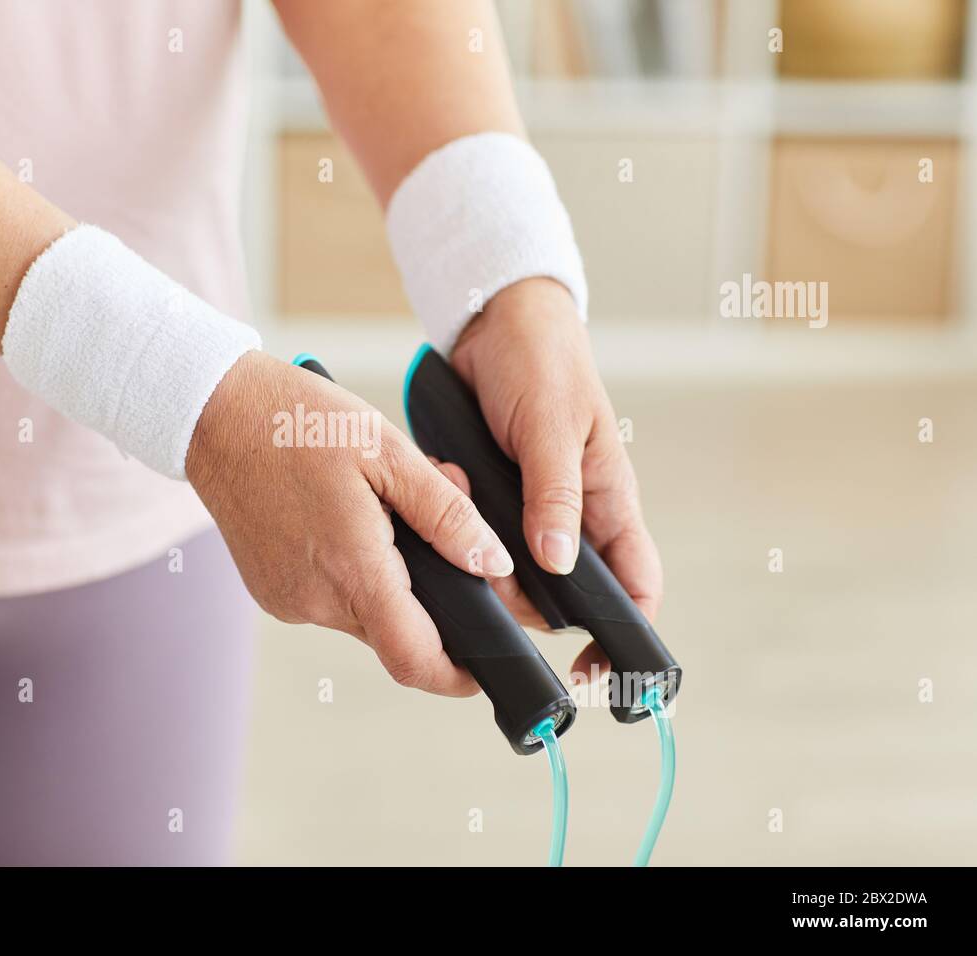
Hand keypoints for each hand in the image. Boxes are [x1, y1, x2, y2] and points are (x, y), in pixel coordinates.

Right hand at [186, 350, 514, 695]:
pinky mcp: (270, 590)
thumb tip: (492, 562)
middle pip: (394, 632)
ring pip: (363, 613)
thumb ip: (446, 514)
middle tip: (431, 524)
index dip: (457, 674)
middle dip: (428, 594)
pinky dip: (351, 572)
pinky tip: (348, 519)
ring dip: (386, 578)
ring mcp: (286, 600)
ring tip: (383, 508)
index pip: (414, 659)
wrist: (212, 414)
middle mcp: (314, 600)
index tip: (485, 663)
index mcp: (350, 570)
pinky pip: (329, 598)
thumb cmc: (297, 421)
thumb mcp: (388, 452)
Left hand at [447, 277, 663, 683]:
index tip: (591, 673)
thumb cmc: (543, 361)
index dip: (622, 637)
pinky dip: (456, 538)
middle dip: (525, 606)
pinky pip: (475, 538)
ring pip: (512, 571)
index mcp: (608, 501)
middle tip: (483, 591)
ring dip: (483, 567)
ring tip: (456, 538)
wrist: (493, 321)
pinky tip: (438, 519)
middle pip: (562, 594)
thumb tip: (559, 563)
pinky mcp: (490, 498)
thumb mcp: (552, 428)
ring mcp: (529, 509)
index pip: (634, 586)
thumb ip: (555, 495)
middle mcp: (572, 515)